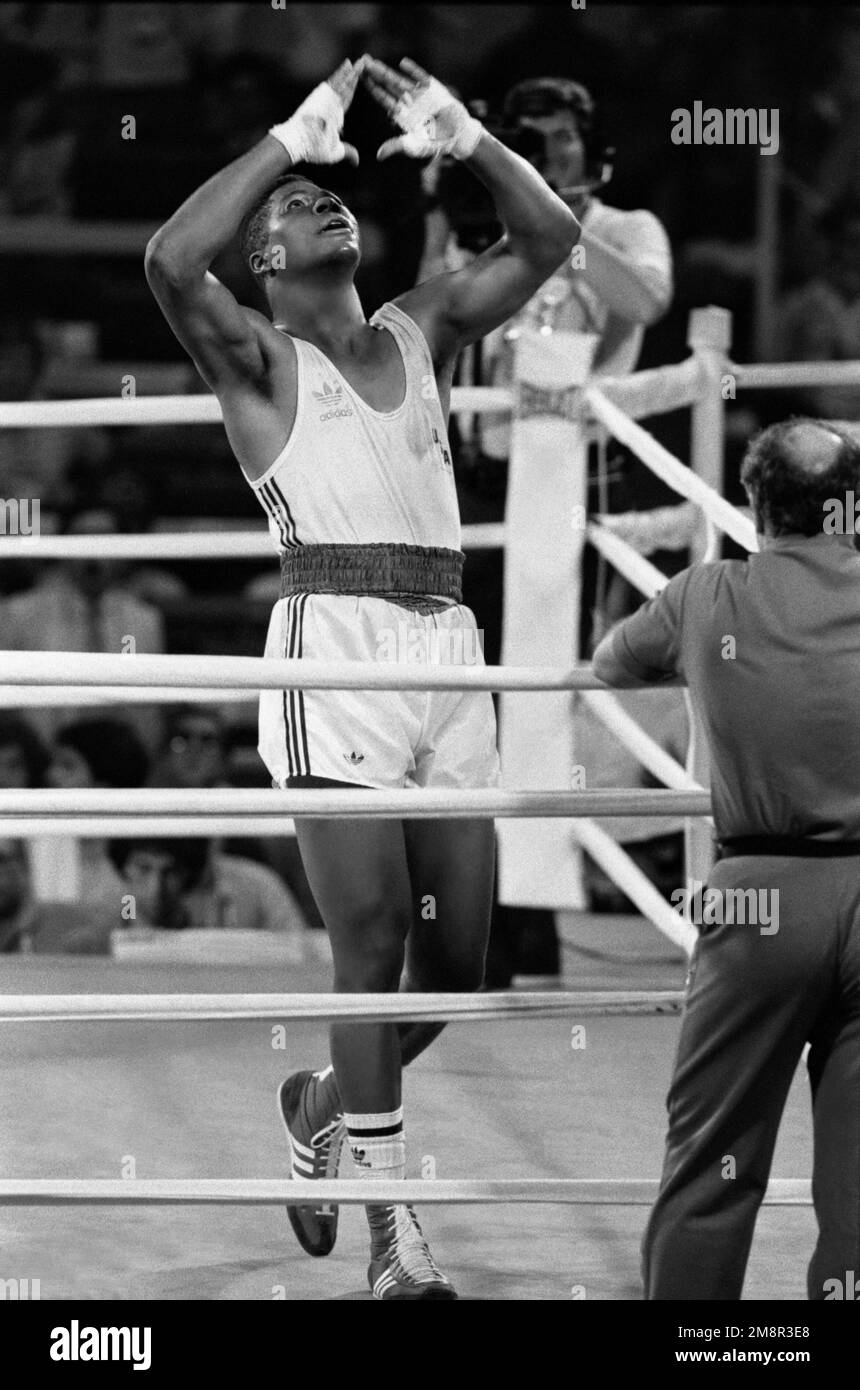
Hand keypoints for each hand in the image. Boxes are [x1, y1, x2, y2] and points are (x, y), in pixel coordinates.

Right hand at [269, 58, 363, 165]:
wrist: (299, 142)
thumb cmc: (314, 148)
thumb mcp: (337, 151)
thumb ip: (349, 152)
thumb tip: (357, 161)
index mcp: (334, 115)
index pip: (347, 100)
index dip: (352, 90)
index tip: (359, 81)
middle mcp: (331, 104)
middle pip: (347, 88)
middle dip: (355, 77)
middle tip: (365, 65)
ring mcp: (326, 97)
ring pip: (343, 82)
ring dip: (353, 72)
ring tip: (363, 61)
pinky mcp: (322, 93)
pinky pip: (335, 80)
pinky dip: (343, 72)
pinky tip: (351, 63)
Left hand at [361, 56, 481, 161]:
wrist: (458, 136)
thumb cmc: (435, 143)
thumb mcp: (414, 146)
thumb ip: (396, 146)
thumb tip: (379, 156)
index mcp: (402, 114)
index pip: (383, 99)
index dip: (372, 88)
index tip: (360, 79)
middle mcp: (408, 102)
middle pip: (387, 85)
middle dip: (374, 74)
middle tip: (361, 62)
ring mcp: (420, 93)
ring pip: (399, 79)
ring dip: (386, 71)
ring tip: (373, 62)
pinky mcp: (433, 88)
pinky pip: (421, 77)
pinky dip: (413, 70)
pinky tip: (402, 63)